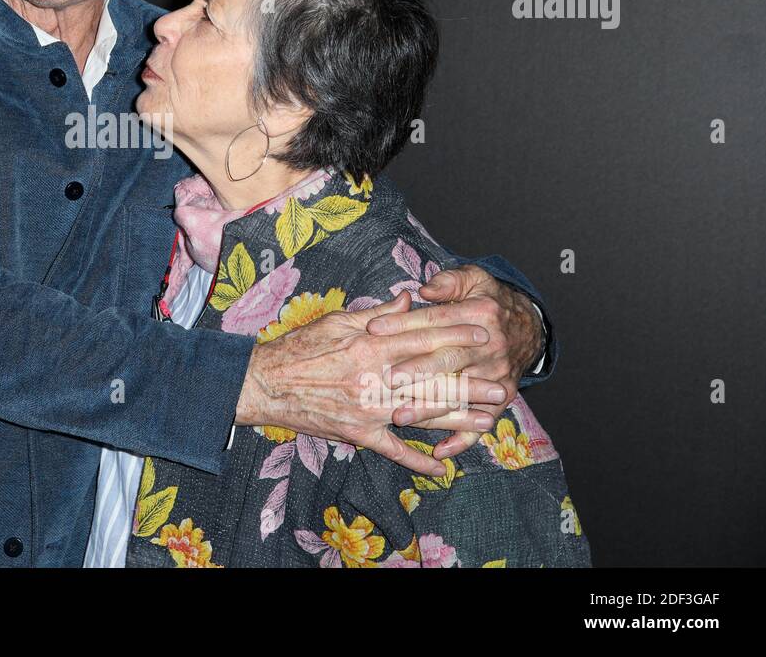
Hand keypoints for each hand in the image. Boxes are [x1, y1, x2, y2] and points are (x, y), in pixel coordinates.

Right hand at [235, 292, 505, 477]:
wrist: (264, 382)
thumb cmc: (299, 347)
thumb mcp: (336, 319)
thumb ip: (377, 312)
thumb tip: (409, 299)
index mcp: (370, 343)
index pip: (422, 335)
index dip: (456, 333)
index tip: (484, 330)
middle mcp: (374, 376)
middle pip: (430, 378)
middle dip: (469, 382)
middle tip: (502, 383)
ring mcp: (367, 407)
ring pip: (420, 413)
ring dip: (457, 419)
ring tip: (488, 421)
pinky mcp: (356, 431)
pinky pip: (392, 449)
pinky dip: (416, 459)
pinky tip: (441, 467)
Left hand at [367, 264, 543, 458]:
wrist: (529, 326)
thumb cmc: (489, 299)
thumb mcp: (474, 278)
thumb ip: (448, 282)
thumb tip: (424, 290)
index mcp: (479, 314)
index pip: (435, 320)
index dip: (403, 323)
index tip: (373, 329)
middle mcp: (490, 346)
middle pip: (447, 359)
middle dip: (416, 370)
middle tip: (386, 379)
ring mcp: (497, 375)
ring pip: (459, 394)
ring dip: (430, 408)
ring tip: (399, 417)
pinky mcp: (503, 397)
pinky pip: (483, 423)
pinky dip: (463, 439)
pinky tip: (440, 452)